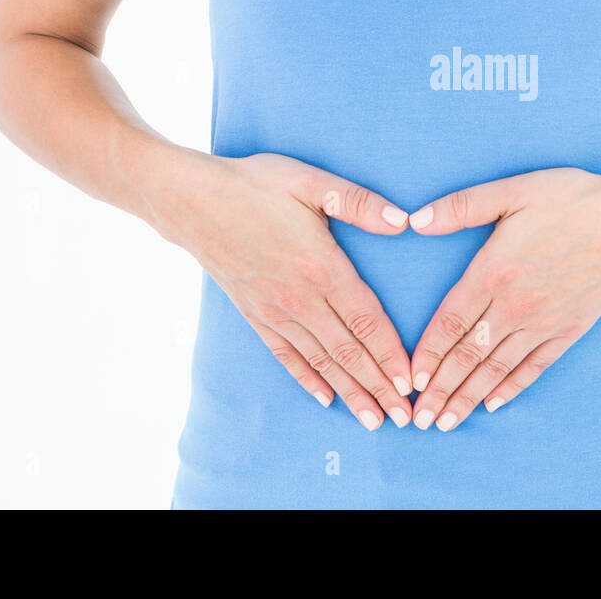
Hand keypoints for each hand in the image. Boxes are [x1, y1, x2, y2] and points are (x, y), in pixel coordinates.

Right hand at [147, 150, 414, 428]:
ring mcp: (274, 311)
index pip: (366, 320)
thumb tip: (404, 221)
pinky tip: (324, 398)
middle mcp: (299, 298)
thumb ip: (358, 202)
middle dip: (379, 387)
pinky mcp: (254, 315)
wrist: (190, 201)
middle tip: (405, 418)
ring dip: (349, 392)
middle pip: (348, 351)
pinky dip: (307, 379)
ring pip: (320, 361)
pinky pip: (286, 355)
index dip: (390, 354)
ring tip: (373, 419)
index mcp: (320, 266)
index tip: (411, 382)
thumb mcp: (310, 182)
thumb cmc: (253, 185)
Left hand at [405, 167, 600, 430]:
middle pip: (468, 355)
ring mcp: (543, 323)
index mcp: (494, 271)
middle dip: (440, 390)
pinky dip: (511, 388)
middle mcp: (515, 306)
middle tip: (418, 419)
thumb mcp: (513, 190)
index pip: (450, 322)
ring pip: (496, 368)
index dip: (426, 354)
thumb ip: (462, 206)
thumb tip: (415, 220)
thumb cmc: (573, 200)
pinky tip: (493, 404)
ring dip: (467, 397)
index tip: (408, 381)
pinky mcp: (568, 330)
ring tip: (445, 423)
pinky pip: (534, 367)